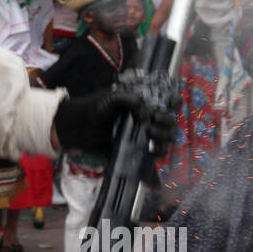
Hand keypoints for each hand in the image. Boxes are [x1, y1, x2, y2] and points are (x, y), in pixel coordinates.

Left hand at [53, 85, 178, 158]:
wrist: (78, 127)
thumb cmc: (93, 108)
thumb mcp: (111, 97)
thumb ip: (130, 100)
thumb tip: (147, 114)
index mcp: (142, 103)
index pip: (166, 100)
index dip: (174, 101)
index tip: (172, 103)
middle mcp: (146, 118)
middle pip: (170, 121)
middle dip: (167, 121)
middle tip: (153, 121)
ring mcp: (143, 135)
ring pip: (167, 137)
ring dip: (164, 136)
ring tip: (149, 134)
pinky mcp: (137, 150)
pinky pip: (156, 153)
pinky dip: (159, 152)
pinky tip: (152, 149)